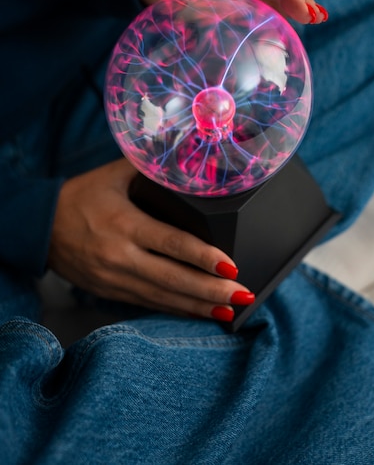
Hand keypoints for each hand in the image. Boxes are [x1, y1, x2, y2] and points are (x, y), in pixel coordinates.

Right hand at [48, 159, 254, 321]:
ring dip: (198, 306)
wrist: (40, 228)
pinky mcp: (112, 292)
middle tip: (242, 296)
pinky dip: (177, 310)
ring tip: (230, 311)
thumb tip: (183, 151)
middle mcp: (121, 257)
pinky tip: (199, 313)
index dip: (203, 257)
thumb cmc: (80, 196)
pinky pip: (149, 304)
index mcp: (125, 225)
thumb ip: (149, 165)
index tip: (231, 266)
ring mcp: (116, 279)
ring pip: (163, 298)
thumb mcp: (114, 175)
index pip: (171, 243)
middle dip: (211, 290)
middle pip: (173, 279)